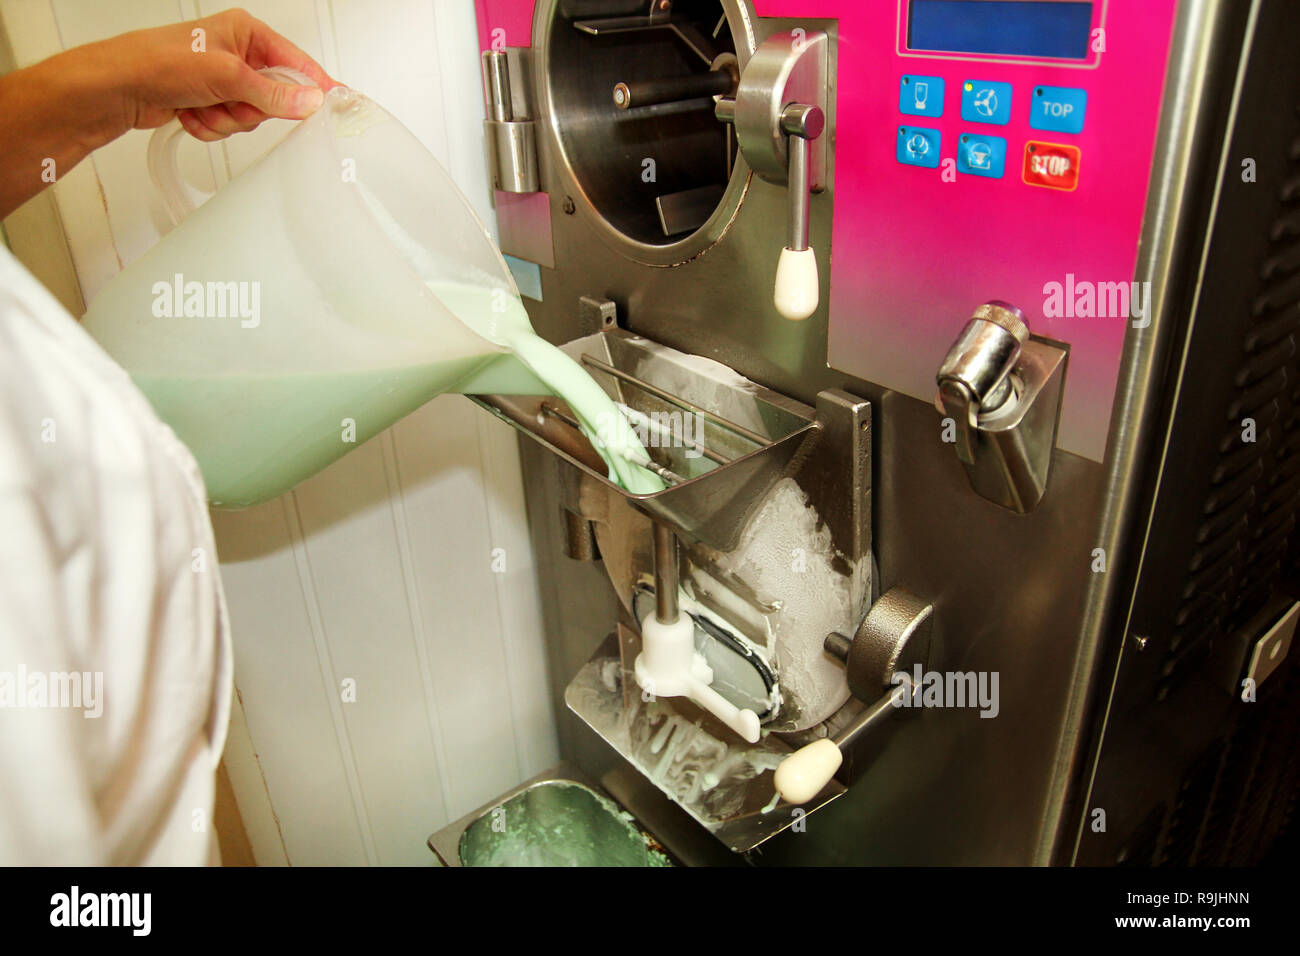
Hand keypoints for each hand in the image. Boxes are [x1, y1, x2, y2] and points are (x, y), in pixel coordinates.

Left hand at [0, 8, 339, 217]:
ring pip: (252, 118)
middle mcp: (237, 53)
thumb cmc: (159, 62)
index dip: (315, 86)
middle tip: (231, 102)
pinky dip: (211, 126)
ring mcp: (223, 80)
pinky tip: (191, 113)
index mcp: (246, 32)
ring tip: (202, 105)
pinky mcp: (209, 102)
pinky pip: (229, 127)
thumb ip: (274, 94)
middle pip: (275, 97)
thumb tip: (311, 101)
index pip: (297, 63)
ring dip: (227, 120)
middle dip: (252, 109)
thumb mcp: (227, 76)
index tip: (337, 105)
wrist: (116, 87)